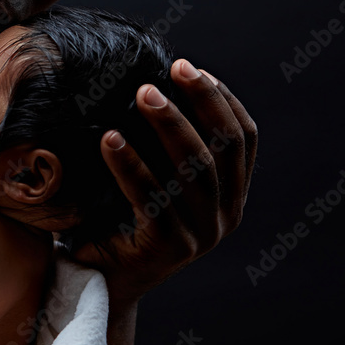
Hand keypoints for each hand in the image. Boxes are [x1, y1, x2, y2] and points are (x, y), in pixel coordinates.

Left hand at [72, 59, 257, 303]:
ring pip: (195, 168)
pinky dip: (130, 165)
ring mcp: (202, 235)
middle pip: (224, 147)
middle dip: (201, 101)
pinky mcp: (168, 249)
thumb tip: (154, 79)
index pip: (244, 139)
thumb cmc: (120, 214)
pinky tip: (109, 139)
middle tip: (170, 69)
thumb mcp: (156, 176)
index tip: (192, 67)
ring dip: (169, 124)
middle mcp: (226, 216)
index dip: (223, 99)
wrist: (100, 277)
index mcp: (231, 195)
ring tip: (140, 92)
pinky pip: (152, 199)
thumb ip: (166, 143)